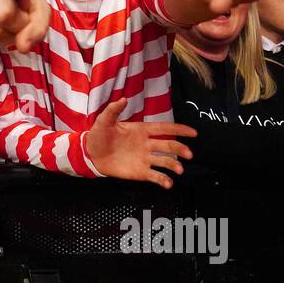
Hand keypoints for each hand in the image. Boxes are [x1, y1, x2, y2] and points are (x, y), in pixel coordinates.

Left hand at [82, 98, 196, 187]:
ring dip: (173, 165)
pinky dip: (163, 180)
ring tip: (179, 170)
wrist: (90, 155)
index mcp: (142, 130)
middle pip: (168, 146)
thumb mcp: (104, 121)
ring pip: (164, 162)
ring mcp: (144, 159)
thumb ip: (113, 110)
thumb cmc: (98, 136)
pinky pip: (155, 176)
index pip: (165, 129)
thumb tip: (123, 99)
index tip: (193, 133)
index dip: (179, 130)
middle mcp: (147, 145)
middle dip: (180, 149)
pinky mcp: (140, 172)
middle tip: (189, 154)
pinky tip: (168, 184)